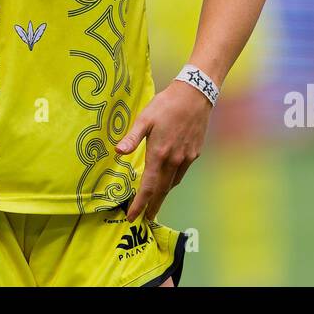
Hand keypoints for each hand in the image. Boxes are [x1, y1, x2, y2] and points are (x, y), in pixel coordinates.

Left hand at [113, 80, 212, 222]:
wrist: (195, 95)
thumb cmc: (166, 105)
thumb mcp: (145, 119)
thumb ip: (132, 138)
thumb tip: (118, 152)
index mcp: (159, 155)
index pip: (148, 187)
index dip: (140, 204)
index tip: (132, 217)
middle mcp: (174, 161)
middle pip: (162, 190)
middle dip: (153, 206)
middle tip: (146, 217)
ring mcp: (186, 158)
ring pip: (173, 182)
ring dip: (164, 194)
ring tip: (155, 201)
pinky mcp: (194, 152)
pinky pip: (182, 172)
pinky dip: (173, 179)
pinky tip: (169, 177)